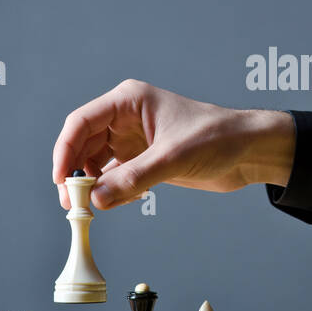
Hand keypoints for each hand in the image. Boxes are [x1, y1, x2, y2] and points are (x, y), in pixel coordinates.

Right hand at [51, 79, 295, 210]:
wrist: (250, 150)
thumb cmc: (218, 137)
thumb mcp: (174, 157)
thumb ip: (134, 179)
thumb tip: (96, 200)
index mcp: (129, 101)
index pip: (82, 122)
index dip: (65, 151)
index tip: (61, 179)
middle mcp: (126, 118)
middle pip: (84, 145)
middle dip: (76, 173)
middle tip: (72, 204)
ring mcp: (134, 140)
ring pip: (97, 163)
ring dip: (92, 186)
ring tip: (91, 209)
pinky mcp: (145, 159)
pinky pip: (116, 177)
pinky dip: (112, 191)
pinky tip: (115, 204)